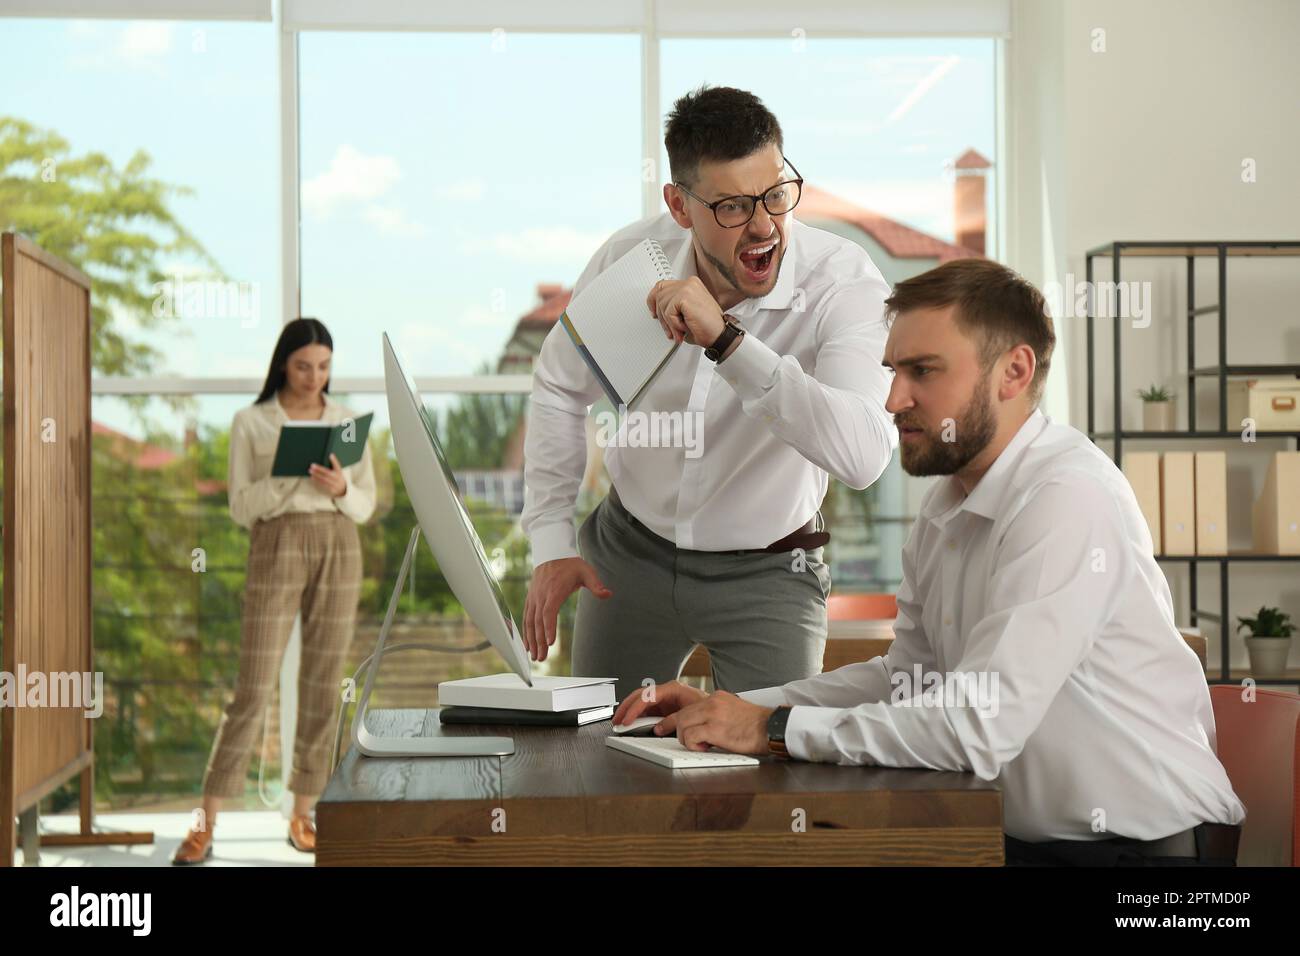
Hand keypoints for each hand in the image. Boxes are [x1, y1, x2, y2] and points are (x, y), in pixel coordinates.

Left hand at [309, 453, 346, 497]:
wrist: (342, 489)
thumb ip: (334, 463)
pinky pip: (322, 485)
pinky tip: (312, 478)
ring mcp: (334, 484)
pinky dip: (316, 481)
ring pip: (324, 480)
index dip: (334, 461)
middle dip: (319, 470)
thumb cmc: (337, 477)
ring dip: (316, 475)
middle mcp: (337, 478)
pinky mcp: (330, 489)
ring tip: (311, 472)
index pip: (337, 466)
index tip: (330, 455)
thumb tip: (330, 455)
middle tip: (312, 466)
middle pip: (327, 473)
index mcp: (339, 472)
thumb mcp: (338, 470)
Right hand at [522, 557, 611, 661]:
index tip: (550, 643)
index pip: (549, 612)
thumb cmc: (571, 564)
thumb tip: (608, 594)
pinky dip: (525, 632)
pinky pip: (526, 618)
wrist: (552, 553)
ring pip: (529, 622)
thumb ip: (596, 584)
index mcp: (554, 591)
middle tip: (541, 658)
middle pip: (537, 622)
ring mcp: (534, 598)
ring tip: (533, 656)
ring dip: (531, 640)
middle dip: (538, 641)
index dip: (549, 628)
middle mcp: (541, 596)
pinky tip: (527, 645)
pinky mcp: (531, 600)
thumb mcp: (586, 571)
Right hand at [612, 679, 707, 727]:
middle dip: (626, 707)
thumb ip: (672, 720)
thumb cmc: (707, 709)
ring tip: (620, 723)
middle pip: (639, 696)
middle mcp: (666, 692)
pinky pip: (646, 709)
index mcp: (672, 689)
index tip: (627, 720)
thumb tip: (657, 728)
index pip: (647, 696)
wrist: (716, 712)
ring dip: (629, 711)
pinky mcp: (664, 707)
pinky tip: (631, 723)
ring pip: (640, 702)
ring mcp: (664, 699)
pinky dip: (637, 716)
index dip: (634, 709)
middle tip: (617, 720)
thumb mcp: (689, 714)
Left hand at [645, 276, 725, 347]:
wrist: (720, 335)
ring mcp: (688, 288)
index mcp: (690, 284)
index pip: (663, 285)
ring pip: (662, 304)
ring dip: (668, 322)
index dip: (654, 299)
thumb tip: (657, 308)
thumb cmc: (707, 327)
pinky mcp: (685, 296)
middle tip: (669, 329)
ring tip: (679, 330)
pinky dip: (674, 324)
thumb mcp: (685, 313)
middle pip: (660, 294)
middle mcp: (689, 283)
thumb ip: (674, 305)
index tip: (653, 310)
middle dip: (661, 315)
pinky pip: (668, 311)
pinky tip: (685, 327)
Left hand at [655, 690, 772, 754]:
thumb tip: (702, 727)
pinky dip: (694, 745)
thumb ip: (717, 714)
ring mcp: (714, 714)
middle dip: (678, 731)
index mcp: (717, 698)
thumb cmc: (757, 725)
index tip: (664, 727)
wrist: (773, 727)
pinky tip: (707, 747)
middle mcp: (713, 702)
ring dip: (687, 739)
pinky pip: (691, 736)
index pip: (688, 706)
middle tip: (688, 742)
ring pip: (683, 725)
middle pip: (681, 715)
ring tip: (701, 745)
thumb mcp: (734, 711)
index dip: (674, 719)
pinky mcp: (716, 729)